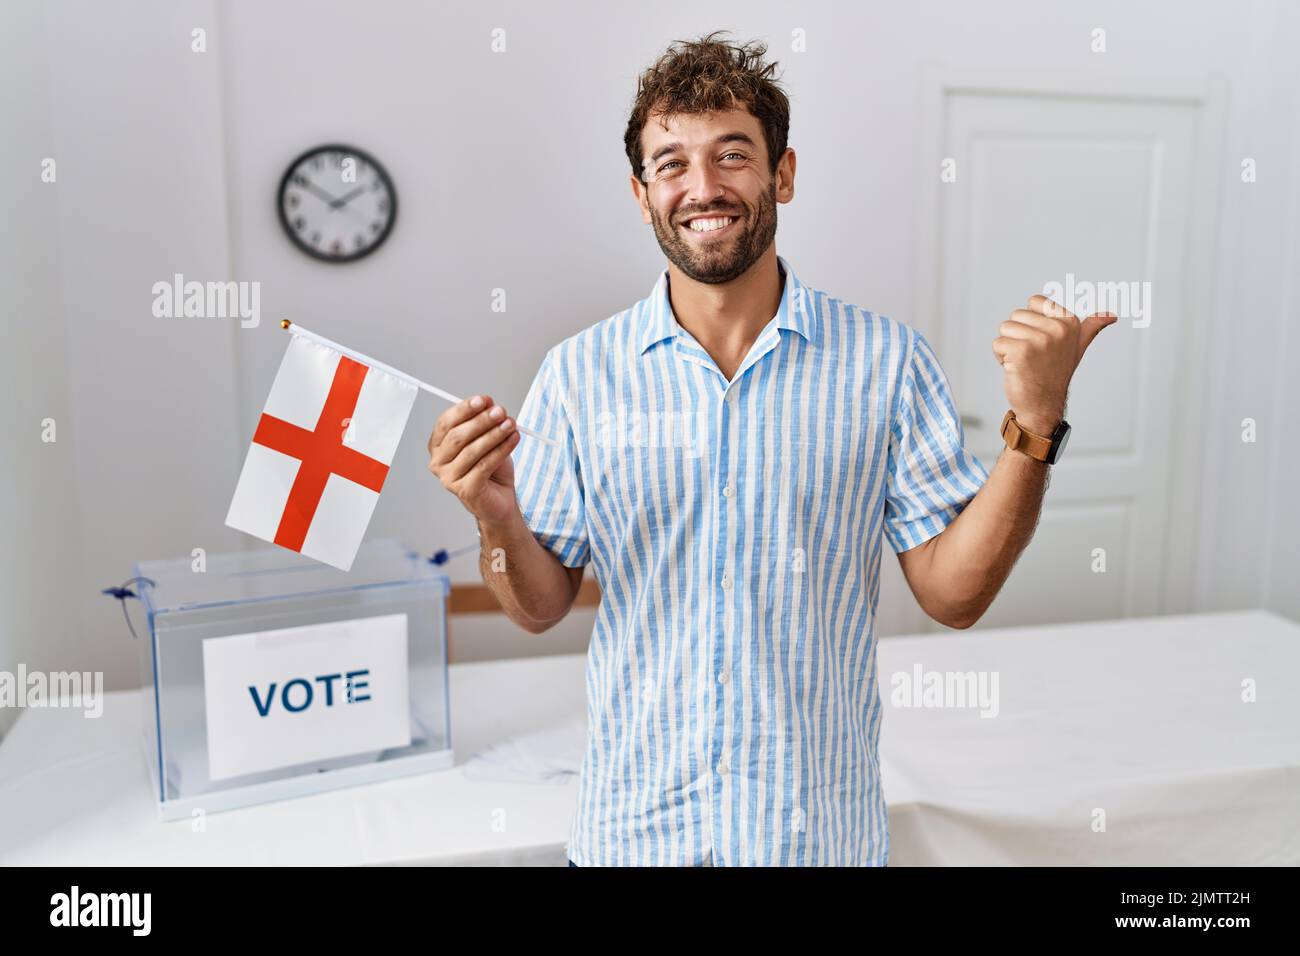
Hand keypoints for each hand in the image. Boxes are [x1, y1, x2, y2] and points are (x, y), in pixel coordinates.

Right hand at [428, 395, 521, 527]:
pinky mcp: (465, 491)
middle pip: (458, 437)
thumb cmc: (490, 468)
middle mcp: (438, 462)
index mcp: (438, 446)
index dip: (464, 409)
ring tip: (511, 424)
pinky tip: (513, 439)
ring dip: (494, 434)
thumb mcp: (487, 438)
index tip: (483, 400)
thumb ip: (484, 421)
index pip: (446, 422)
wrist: (500, 498)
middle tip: (501, 412)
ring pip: (472, 451)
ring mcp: (449, 478)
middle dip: (481, 421)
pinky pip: (484, 466)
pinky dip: (501, 450)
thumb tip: (489, 403)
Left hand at [993, 295, 1116, 434]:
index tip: (1042, 341)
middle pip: (1016, 315)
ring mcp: (1041, 340)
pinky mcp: (1021, 352)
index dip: (1031, 321)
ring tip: (1024, 362)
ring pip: (1005, 328)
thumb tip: (1111, 315)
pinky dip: (1000, 357)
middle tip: (1032, 356)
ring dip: (1008, 346)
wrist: (1044, 405)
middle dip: (1017, 335)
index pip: (1034, 301)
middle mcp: (1058, 329)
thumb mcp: (1078, 347)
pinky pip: (998, 344)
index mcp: (1070, 322)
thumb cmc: (1056, 373)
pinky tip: (1015, 368)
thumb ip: (1091, 327)